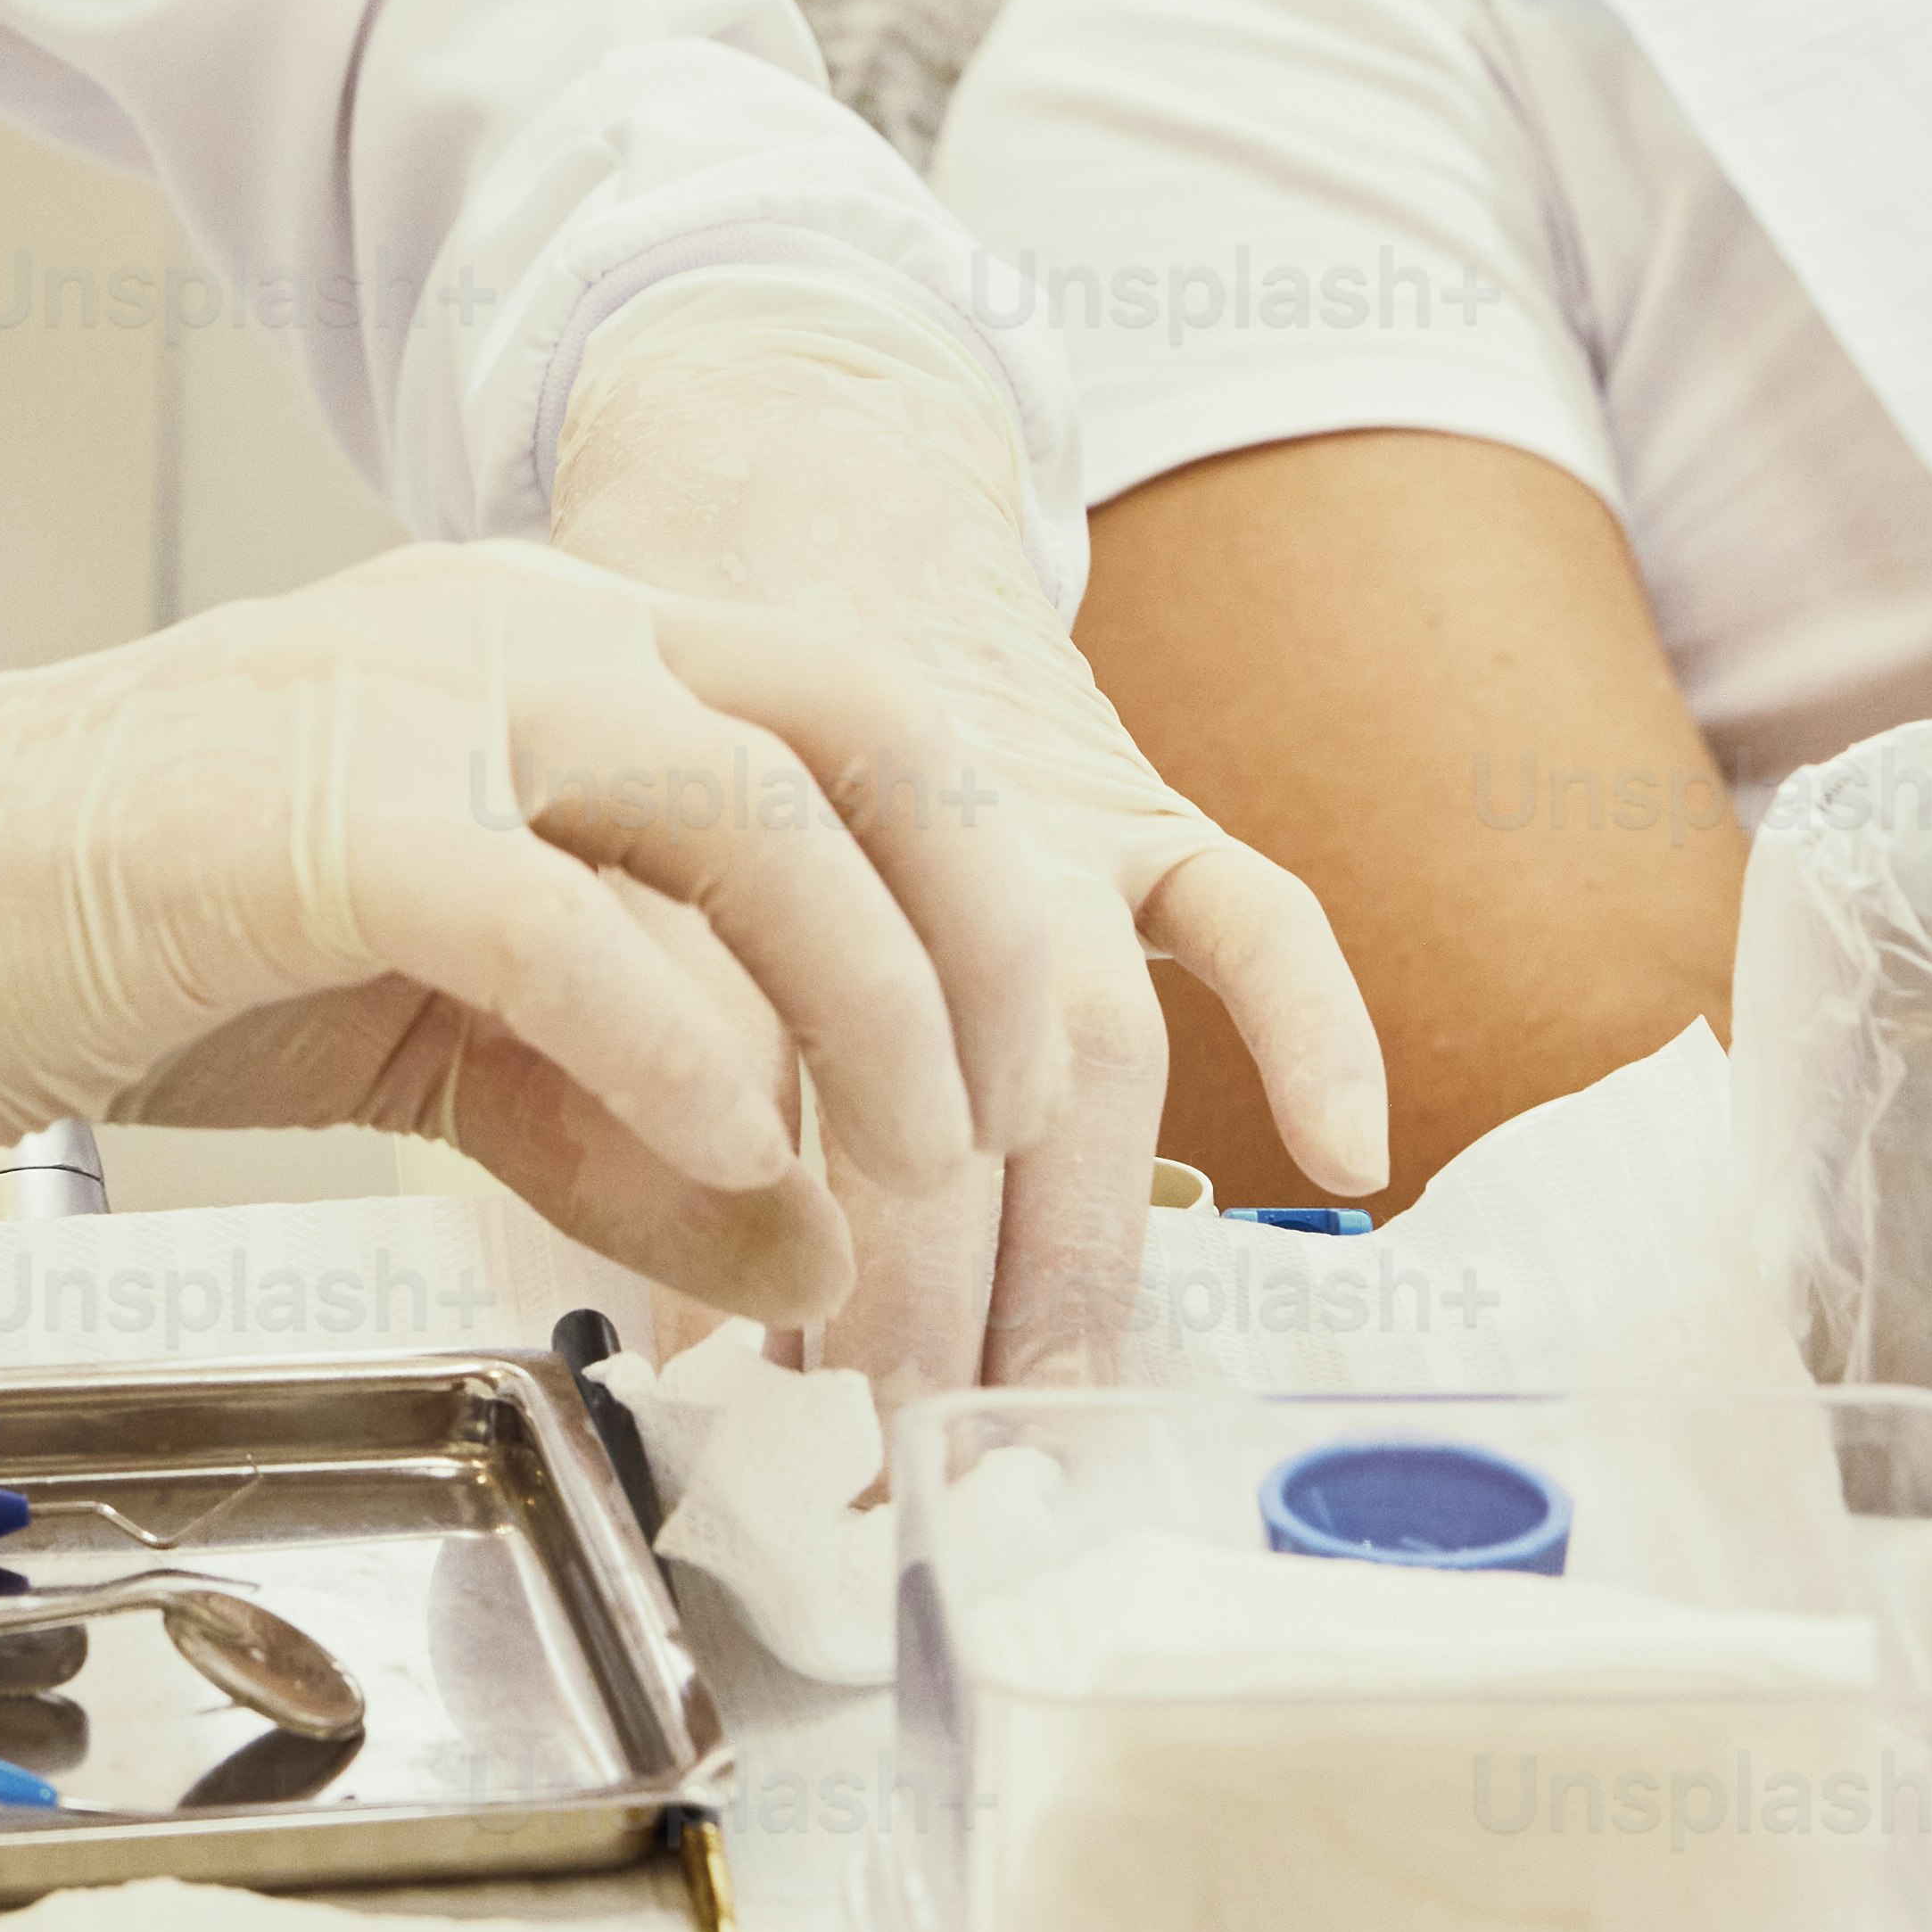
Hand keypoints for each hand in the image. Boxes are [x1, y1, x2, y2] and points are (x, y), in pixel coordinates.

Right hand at [0, 544, 1065, 1323]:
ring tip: (899, 1170)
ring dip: (863, 1003)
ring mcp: (418, 690)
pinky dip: (681, 1043)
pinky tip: (731, 1158)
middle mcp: (512, 616)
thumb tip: (830, 1258)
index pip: (852, 706)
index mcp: (554, 627)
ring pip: (741, 802)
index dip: (975, 885)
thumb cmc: (171, 943)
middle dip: (970, 935)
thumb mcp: (461, 1043)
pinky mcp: (325, 810)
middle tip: (1004, 1134)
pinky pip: (564, 913)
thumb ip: (644, 1129)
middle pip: (848, 727)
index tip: (1028, 1074)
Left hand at [550, 309, 1383, 1380]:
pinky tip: (1343, 1153)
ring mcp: (1047, 822)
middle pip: (938, 1086)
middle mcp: (908, 849)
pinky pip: (1248, 908)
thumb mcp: (587, 862)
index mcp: (746, 857)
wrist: (772, 481)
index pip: (769, 1081)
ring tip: (1052, 1399)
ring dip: (1076, 1226)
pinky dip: (1309, 1022)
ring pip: (1088, 1033)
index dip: (764, 1245)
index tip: (746, 1395)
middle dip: (925, 1287)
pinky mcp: (1138, 805)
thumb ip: (606, 1064)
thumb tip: (643, 1327)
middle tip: (897, 1450)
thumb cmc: (668, 714)